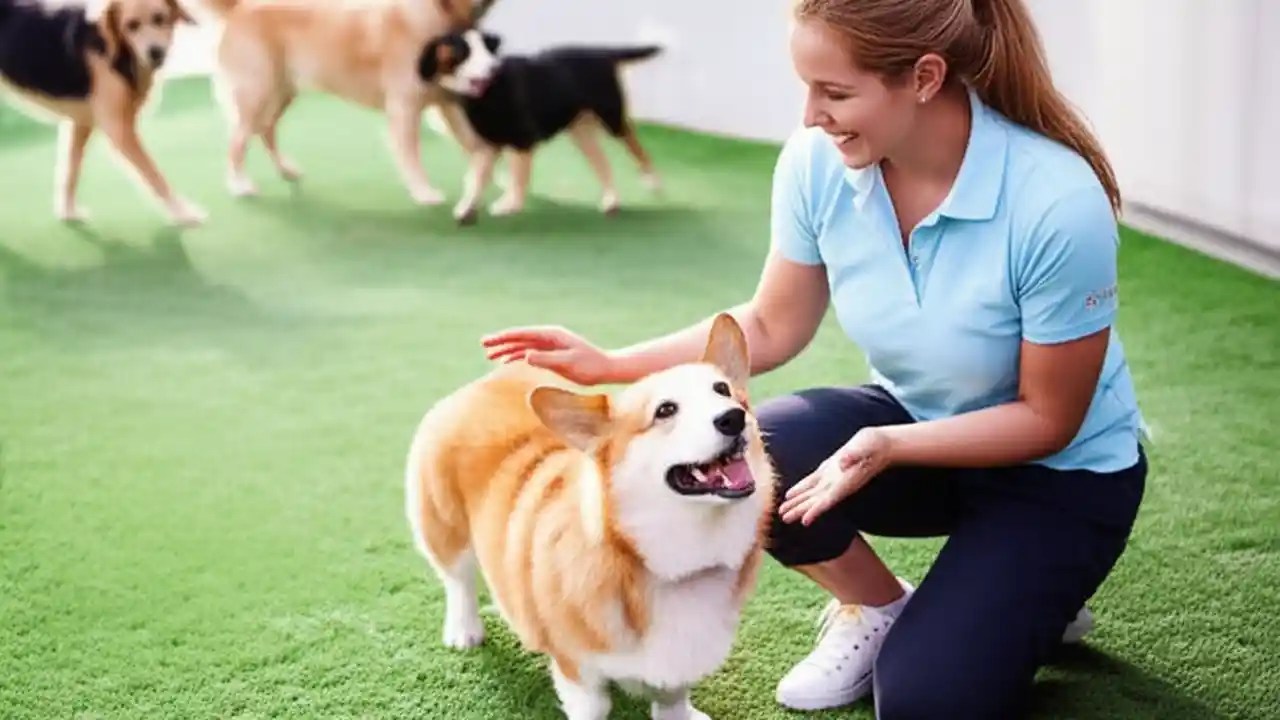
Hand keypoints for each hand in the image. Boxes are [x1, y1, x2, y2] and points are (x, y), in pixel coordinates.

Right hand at [480, 325, 615, 385]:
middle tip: (483, 344)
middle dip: (501, 341)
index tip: (489, 341)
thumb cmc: (590, 366)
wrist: (606, 368)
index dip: (504, 337)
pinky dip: (517, 356)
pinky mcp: (553, 355)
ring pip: (523, 346)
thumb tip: (525, 356)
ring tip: (489, 355)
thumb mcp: (568, 363)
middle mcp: (549, 337)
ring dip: (507, 349)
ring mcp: (550, 345)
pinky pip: (530, 353)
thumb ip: (546, 359)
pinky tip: (506, 361)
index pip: (523, 334)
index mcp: (552, 335)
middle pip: (520, 338)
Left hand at [778, 427, 895, 525]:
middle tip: (783, 518)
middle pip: (816, 501)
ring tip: (782, 513)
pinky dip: (801, 489)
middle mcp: (838, 484)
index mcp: (846, 482)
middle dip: (801, 510)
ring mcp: (833, 478)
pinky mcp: (830, 470)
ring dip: (797, 503)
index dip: (817, 511)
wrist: (881, 444)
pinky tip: (790, 495)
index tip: (805, 522)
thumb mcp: (865, 447)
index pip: (829, 500)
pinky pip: (812, 482)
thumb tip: (843, 462)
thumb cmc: (874, 445)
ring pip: (812, 494)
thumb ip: (854, 455)